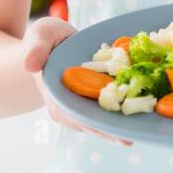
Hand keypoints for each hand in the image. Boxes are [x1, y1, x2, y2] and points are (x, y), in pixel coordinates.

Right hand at [23, 17, 131, 146]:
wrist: (53, 43)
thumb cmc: (46, 40)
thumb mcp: (40, 36)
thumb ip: (36, 48)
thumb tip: (29, 65)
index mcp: (55, 97)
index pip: (73, 115)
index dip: (90, 124)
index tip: (108, 131)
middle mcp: (70, 106)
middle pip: (91, 122)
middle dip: (110, 130)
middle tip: (131, 137)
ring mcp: (83, 104)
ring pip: (102, 117)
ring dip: (120, 122)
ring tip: (142, 129)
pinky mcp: (96, 98)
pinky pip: (110, 105)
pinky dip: (125, 107)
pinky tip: (143, 110)